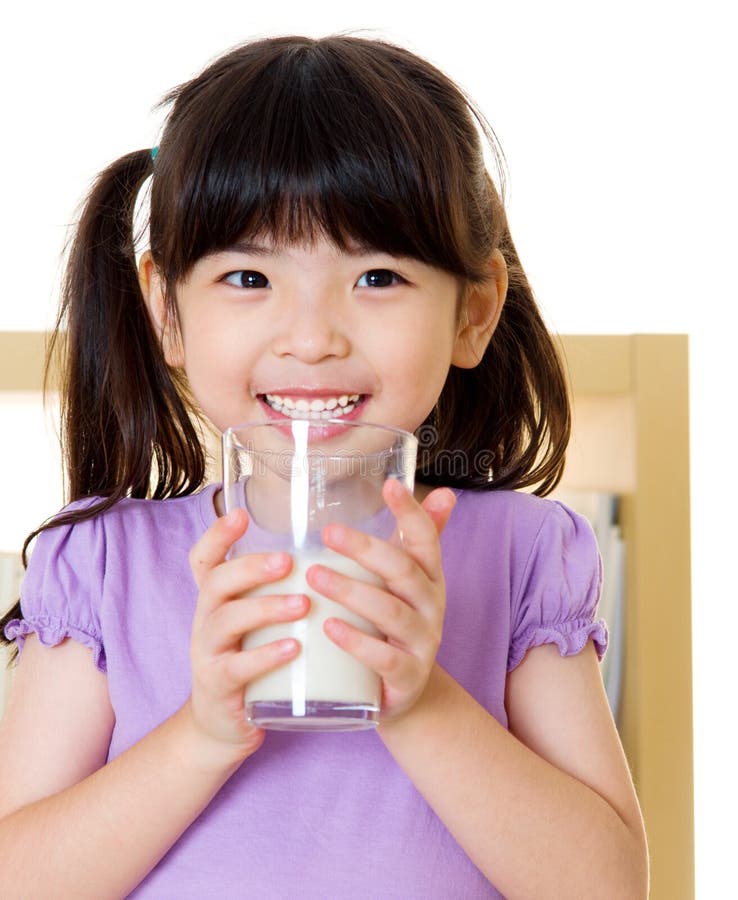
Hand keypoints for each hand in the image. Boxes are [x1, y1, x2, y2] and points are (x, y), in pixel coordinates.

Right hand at [187, 509, 307, 758]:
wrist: (225, 723)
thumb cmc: (253, 659)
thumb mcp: (258, 621)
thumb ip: (283, 588)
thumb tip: (334, 549)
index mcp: (217, 599)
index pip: (204, 558)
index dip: (217, 535)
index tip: (241, 514)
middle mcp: (206, 620)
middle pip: (215, 582)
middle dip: (251, 567)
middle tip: (289, 561)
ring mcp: (208, 654)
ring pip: (226, 621)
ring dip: (265, 607)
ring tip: (303, 603)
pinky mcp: (219, 688)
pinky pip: (237, 668)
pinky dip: (265, 656)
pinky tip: (293, 650)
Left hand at [306, 481, 455, 721]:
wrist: (404, 693)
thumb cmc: (394, 625)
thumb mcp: (404, 582)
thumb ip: (417, 538)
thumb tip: (444, 492)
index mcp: (428, 577)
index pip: (425, 538)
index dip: (410, 512)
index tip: (389, 484)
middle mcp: (431, 606)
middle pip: (402, 570)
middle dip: (365, 549)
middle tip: (327, 533)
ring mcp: (422, 643)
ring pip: (391, 611)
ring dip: (351, 591)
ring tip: (314, 577)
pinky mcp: (407, 677)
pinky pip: (385, 658)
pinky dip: (357, 642)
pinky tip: (328, 628)